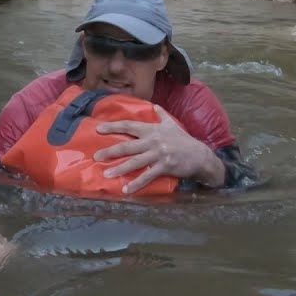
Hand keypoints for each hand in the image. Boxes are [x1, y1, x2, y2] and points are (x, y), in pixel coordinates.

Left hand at [94, 105, 225, 192]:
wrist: (199, 155)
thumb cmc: (183, 140)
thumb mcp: (172, 125)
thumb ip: (162, 115)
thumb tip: (155, 105)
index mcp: (152, 130)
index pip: (129, 125)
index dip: (113, 126)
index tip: (98, 129)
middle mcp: (153, 140)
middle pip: (127, 145)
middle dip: (110, 151)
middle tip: (96, 156)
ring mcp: (158, 154)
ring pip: (135, 162)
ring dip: (120, 169)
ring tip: (107, 174)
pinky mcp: (164, 166)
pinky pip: (147, 176)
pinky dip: (136, 184)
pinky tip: (126, 190)